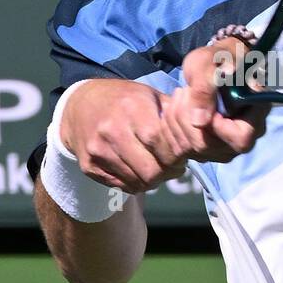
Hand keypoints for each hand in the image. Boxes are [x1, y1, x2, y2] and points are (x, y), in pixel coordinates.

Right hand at [60, 77, 190, 193]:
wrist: (79, 106)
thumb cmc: (123, 99)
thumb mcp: (149, 96)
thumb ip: (175, 114)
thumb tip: (203, 132)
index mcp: (132, 109)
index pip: (162, 144)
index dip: (177, 155)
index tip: (183, 156)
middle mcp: (112, 131)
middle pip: (152, 170)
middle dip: (168, 172)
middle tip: (174, 166)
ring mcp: (98, 151)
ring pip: (138, 182)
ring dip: (154, 180)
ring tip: (158, 167)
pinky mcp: (89, 166)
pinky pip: (122, 186)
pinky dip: (136, 183)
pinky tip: (140, 170)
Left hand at [159, 39, 268, 162]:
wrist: (216, 64)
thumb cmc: (218, 59)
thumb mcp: (208, 62)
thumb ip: (205, 87)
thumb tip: (199, 122)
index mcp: (256, 114)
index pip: (240, 138)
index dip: (216, 125)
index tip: (204, 100)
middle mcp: (244, 137)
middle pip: (209, 146)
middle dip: (187, 117)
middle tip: (186, 90)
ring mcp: (225, 146)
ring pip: (192, 148)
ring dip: (176, 119)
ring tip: (181, 94)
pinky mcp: (206, 149)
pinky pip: (182, 148)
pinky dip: (170, 126)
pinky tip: (174, 107)